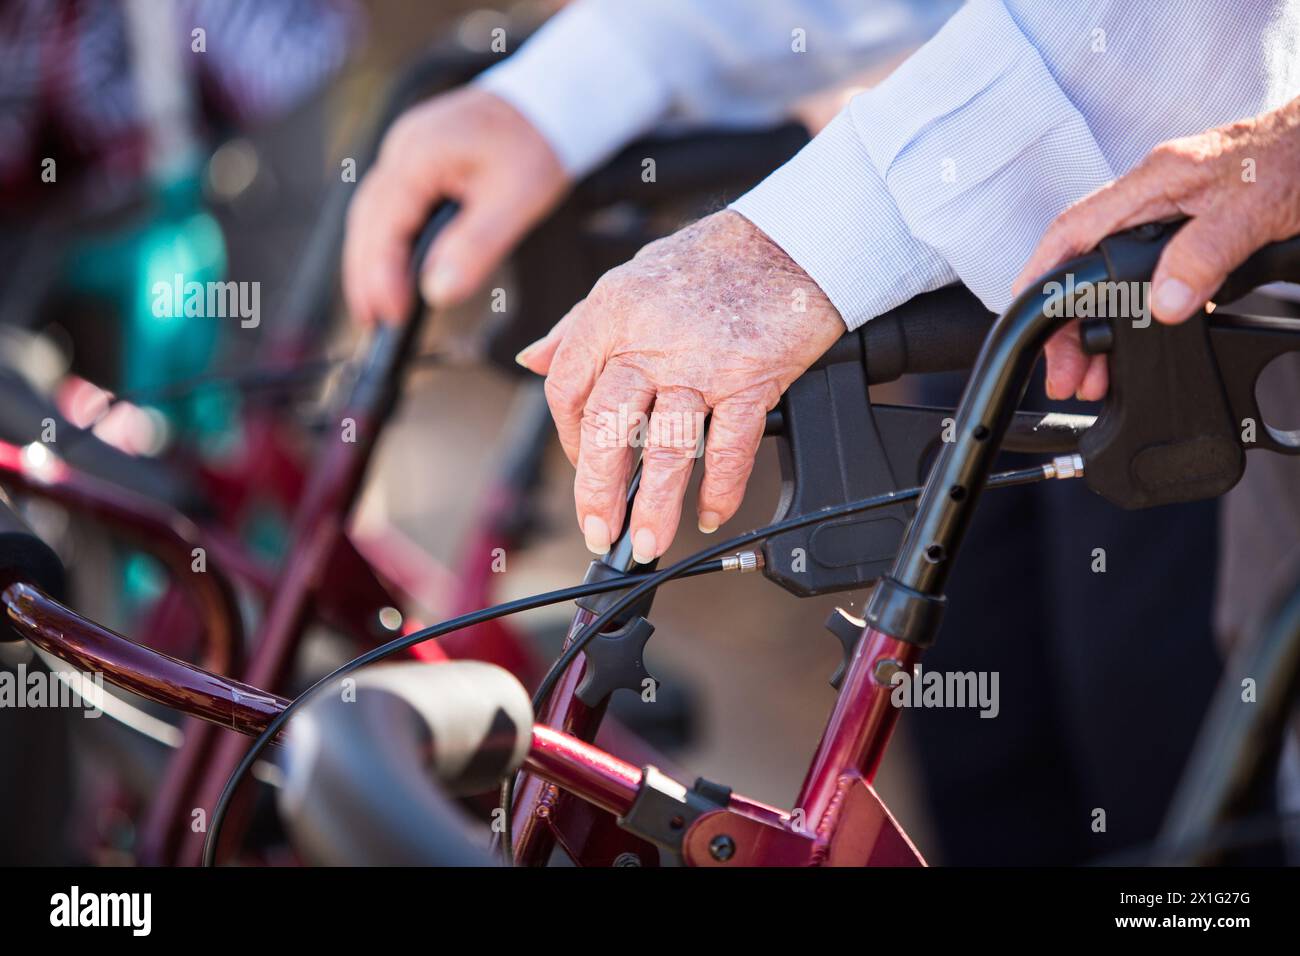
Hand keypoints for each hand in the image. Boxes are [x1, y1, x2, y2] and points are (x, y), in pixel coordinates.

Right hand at [343, 86, 568, 323]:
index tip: (391, 317)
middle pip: (368, 220)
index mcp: (420, 154)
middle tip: (373, 323)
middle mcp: (402, 148)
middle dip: (366, 275)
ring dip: (370, 260)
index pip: (386, 225)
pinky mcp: (414, 158)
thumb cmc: (536, 145)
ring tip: (375, 308)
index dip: (382, 275)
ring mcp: (404, 150)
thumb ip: (475, 247)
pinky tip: (391, 269)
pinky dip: (386, 239)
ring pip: (372, 213)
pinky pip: (388, 203)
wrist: (549, 102)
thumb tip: (437, 293)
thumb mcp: (515, 202)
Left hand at [516, 211, 844, 562]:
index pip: (567, 388)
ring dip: (655, 505)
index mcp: (611, 313)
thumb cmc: (712, 259)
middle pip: (606, 427)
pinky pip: (730, 446)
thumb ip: (578, 325)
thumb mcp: (628, 279)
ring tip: (648, 542)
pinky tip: (710, 511)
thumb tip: (534, 360)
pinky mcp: (751, 378)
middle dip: (597, 490)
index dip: (567, 438)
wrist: (793, 240)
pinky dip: (721, 488)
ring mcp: (702, 362)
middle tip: (599, 531)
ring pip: (665, 446)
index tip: (580, 465)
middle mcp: (649, 339)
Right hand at [1014, 97, 1299, 400]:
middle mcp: (1154, 194)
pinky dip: (1133, 313)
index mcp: (1154, 181)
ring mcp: (1172, 208)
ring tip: (1097, 375)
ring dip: (1100, 325)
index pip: (1072, 231)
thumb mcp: (1253, 210)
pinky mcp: (1194, 224)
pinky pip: (1147, 273)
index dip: (1039, 276)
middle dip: (1069, 324)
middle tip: (1069, 375)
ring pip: (1114, 274)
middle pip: (1085, 263)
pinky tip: (1137, 340)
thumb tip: (1163, 303)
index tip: (1026, 321)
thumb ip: (1204, 255)